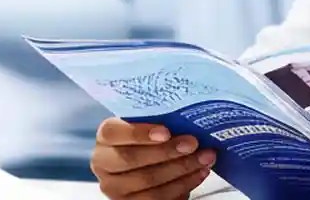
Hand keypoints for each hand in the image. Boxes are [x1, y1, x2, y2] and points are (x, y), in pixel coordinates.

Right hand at [90, 118, 216, 198]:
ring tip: (205, 157)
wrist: (151, 164)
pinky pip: (158, 197)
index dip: (139, 133)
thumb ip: (161, 120)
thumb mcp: (151, 125)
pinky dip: (183, 184)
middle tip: (193, 143)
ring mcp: (115, 187)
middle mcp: (104, 163)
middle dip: (167, 151)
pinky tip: (199, 172)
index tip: (166, 132)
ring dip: (182, 168)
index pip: (112, 132)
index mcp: (106, 138)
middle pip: (131, 158)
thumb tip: (189, 117)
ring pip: (148, 180)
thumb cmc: (153, 139)